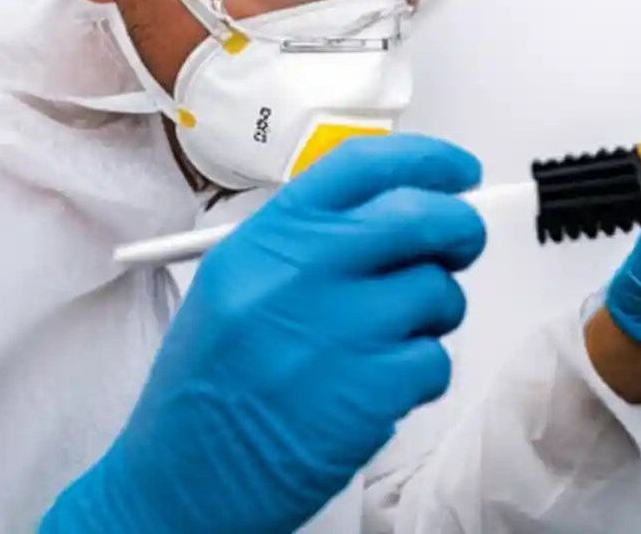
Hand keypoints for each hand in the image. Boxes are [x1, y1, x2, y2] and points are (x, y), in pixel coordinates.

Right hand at [42, 135, 486, 533]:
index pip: (365, 165)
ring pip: (439, 292)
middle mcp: (304, 271)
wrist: (180, 481)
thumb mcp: (237, 283)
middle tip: (459, 244)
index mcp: (269, 238)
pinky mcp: (371, 391)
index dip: (428, 160)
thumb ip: (313, 241)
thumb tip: (405, 212)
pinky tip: (376, 388)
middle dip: (460, 227)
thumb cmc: (210, 386)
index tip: (458, 171)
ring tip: (387, 340)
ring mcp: (341, 330)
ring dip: (433, 314)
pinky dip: (420, 375)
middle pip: (424, 216)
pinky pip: (436, 360)